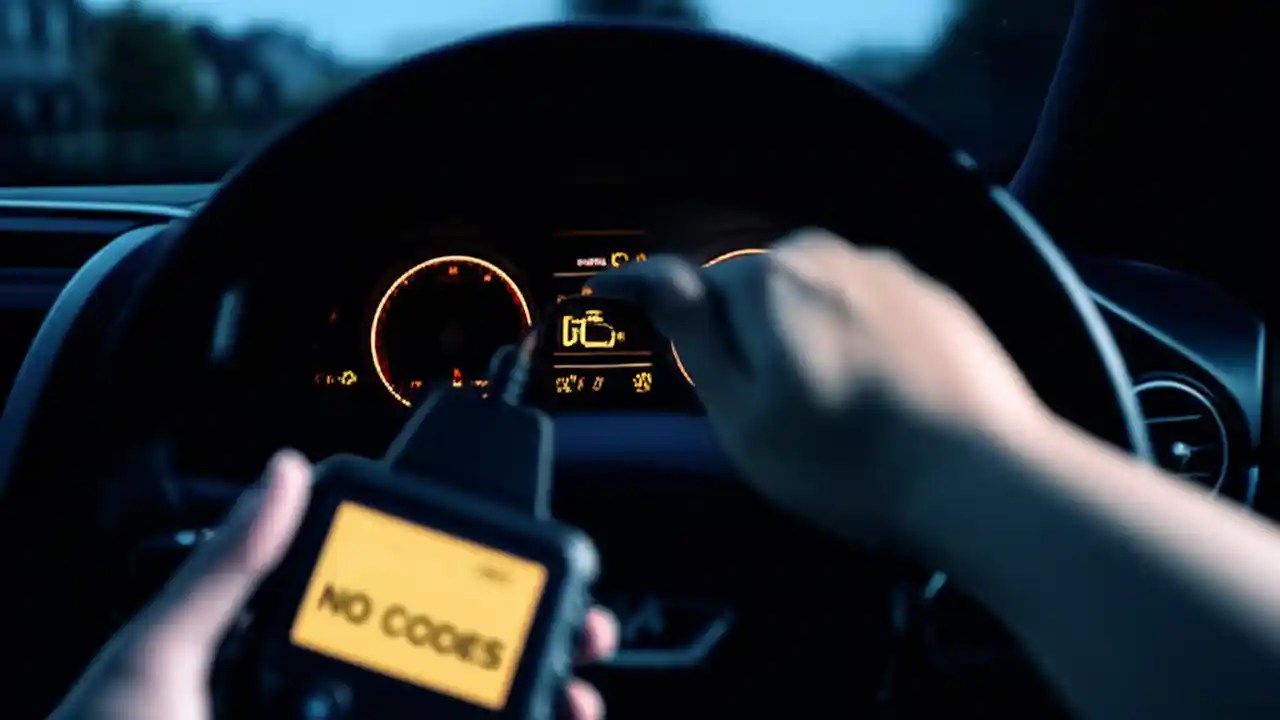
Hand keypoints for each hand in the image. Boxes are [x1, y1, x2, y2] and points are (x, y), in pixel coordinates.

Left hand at [49, 451, 616, 719]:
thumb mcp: (157, 659)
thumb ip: (225, 571)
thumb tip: (279, 474)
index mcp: (284, 667)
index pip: (390, 612)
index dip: (457, 586)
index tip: (507, 560)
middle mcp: (333, 710)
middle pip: (447, 671)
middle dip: (524, 646)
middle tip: (574, 623)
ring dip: (534, 701)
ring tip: (574, 692)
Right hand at [589, 230, 1053, 547]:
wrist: (983, 479)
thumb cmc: (851, 462)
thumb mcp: (743, 415)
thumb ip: (694, 334)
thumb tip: (653, 276)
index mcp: (769, 281)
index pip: (689, 285)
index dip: (650, 299)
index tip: (610, 295)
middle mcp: (828, 258)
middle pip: (757, 294)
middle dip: (749, 339)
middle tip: (766, 413)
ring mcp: (888, 273)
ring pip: (815, 302)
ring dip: (805, 341)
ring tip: (831, 414)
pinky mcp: (932, 299)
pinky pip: (867, 313)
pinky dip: (855, 345)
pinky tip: (874, 400)